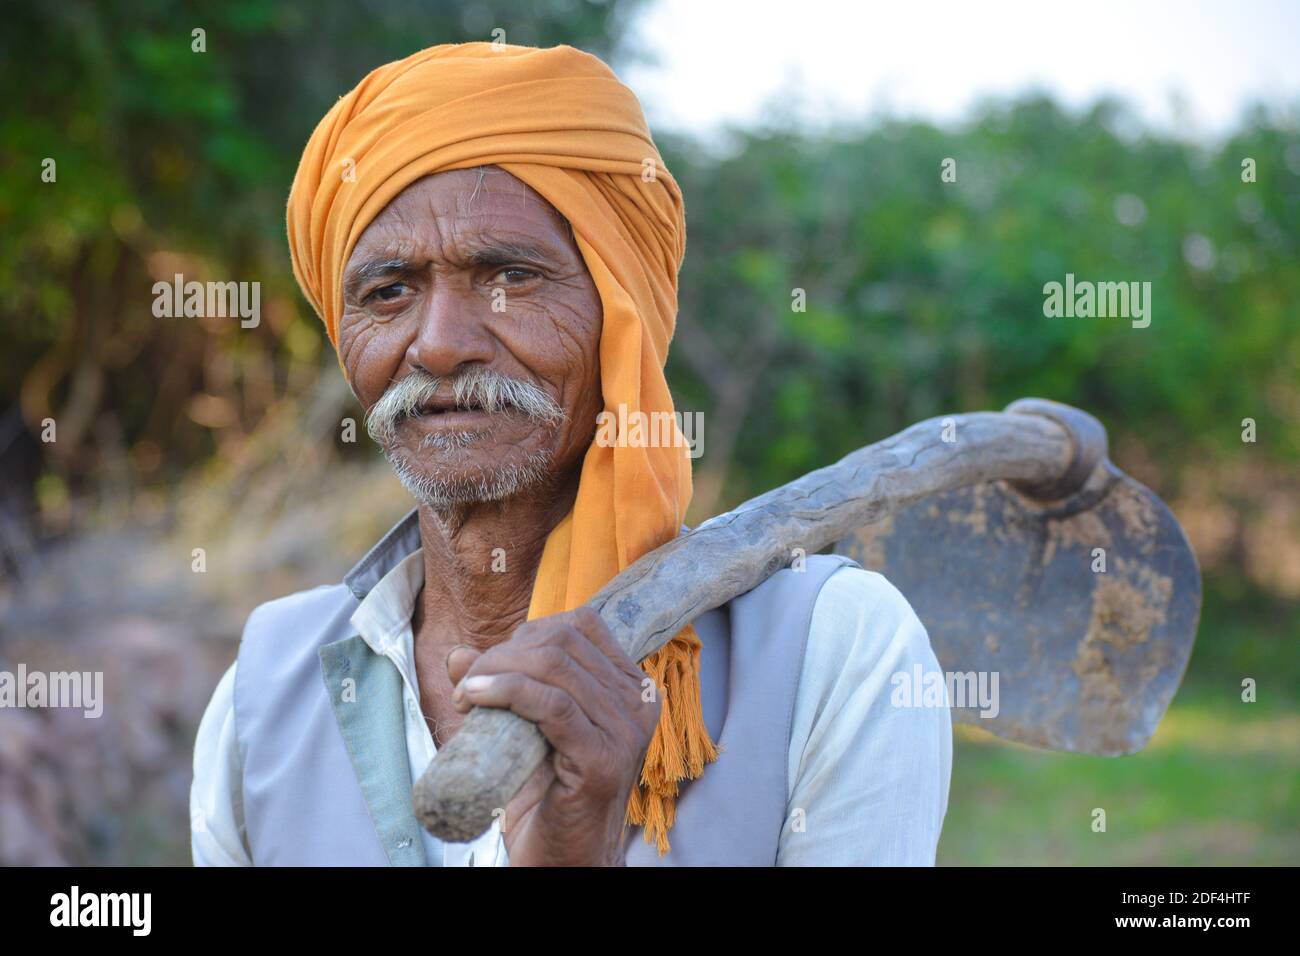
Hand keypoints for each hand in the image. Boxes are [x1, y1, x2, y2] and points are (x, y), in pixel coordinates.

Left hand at [446, 607, 660, 865]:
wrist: (562, 861)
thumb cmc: (545, 799)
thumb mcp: (524, 730)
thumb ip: (501, 689)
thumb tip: (459, 653)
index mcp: (630, 690)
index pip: (582, 627)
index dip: (529, 634)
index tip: (490, 666)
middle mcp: (638, 705)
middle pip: (564, 643)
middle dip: (503, 653)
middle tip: (466, 685)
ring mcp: (625, 732)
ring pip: (554, 668)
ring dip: (496, 671)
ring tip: (465, 695)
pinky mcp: (603, 759)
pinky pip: (552, 705)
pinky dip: (507, 692)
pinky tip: (475, 698)